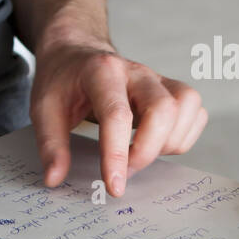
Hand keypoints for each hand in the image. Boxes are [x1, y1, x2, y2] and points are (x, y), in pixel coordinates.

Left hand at [29, 41, 207, 195]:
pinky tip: (156, 142)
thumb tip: (54, 179)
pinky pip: (196, 112)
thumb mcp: (43, 107)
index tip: (114, 186)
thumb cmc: (62, 81)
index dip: (117, 154)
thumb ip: (50, 143)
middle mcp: (136, 71)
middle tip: (124, 170)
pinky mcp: (171, 89)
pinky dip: (182, 135)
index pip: (117, 114)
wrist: (76, 52)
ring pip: (187, 106)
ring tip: (140, 153)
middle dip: (148, 150)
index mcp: (101, 71)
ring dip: (169, 141)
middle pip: (164, 108)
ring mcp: (157, 78)